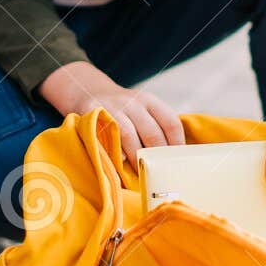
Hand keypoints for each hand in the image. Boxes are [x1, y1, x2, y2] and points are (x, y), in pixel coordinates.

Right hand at [38, 61, 184, 166]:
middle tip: (160, 174)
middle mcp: (134, 102)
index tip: (175, 162)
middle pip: (152, 133)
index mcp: (150, 102)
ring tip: (141, 174)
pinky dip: (114, 152)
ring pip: (129, 136)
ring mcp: (113, 107)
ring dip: (136, 158)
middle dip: (157, 157)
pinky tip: (119, 163)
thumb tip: (171, 161)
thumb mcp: (141, 111)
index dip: (176, 145)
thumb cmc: (122, 111)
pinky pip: (106, 137)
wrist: (88, 90)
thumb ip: (154, 130)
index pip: (171, 123)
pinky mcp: (94, 114)